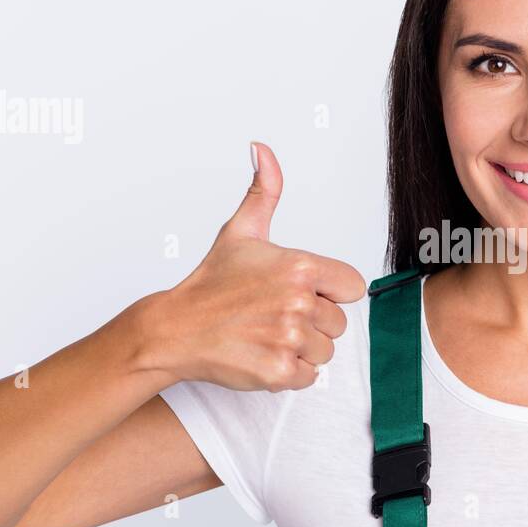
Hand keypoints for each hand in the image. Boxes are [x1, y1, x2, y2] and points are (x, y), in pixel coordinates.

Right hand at [140, 142, 366, 390]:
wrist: (174, 329)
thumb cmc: (210, 284)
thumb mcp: (240, 231)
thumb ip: (264, 190)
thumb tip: (262, 149)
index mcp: (299, 267)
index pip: (352, 287)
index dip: (330, 292)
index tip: (302, 292)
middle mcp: (298, 302)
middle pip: (339, 323)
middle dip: (313, 322)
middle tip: (273, 315)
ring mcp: (288, 339)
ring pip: (325, 351)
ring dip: (301, 349)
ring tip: (267, 334)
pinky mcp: (278, 371)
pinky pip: (309, 377)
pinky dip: (289, 372)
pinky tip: (262, 353)